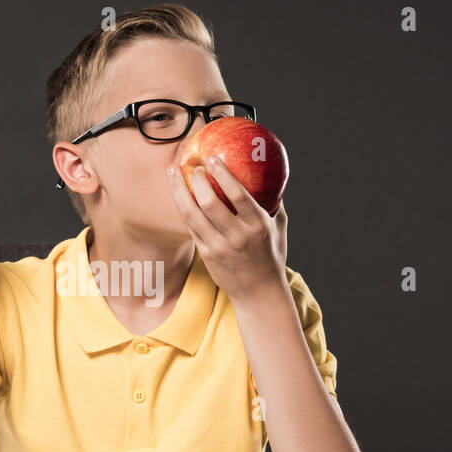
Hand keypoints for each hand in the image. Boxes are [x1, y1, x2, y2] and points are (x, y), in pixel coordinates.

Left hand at [167, 153, 287, 303]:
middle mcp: (237, 236)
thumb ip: (274, 202)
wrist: (258, 292)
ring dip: (179, 190)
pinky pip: (190, 226)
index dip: (222, 174)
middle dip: (197, 180)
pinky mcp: (205, 254)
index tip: (213, 158)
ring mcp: (218, 247)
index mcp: (257, 225)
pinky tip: (178, 194)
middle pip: (209, 202)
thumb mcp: (278, 228)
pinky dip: (182, 207)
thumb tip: (271, 174)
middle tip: (193, 166)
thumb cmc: (270, 255)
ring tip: (172, 173)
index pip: (237, 194)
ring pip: (191, 214)